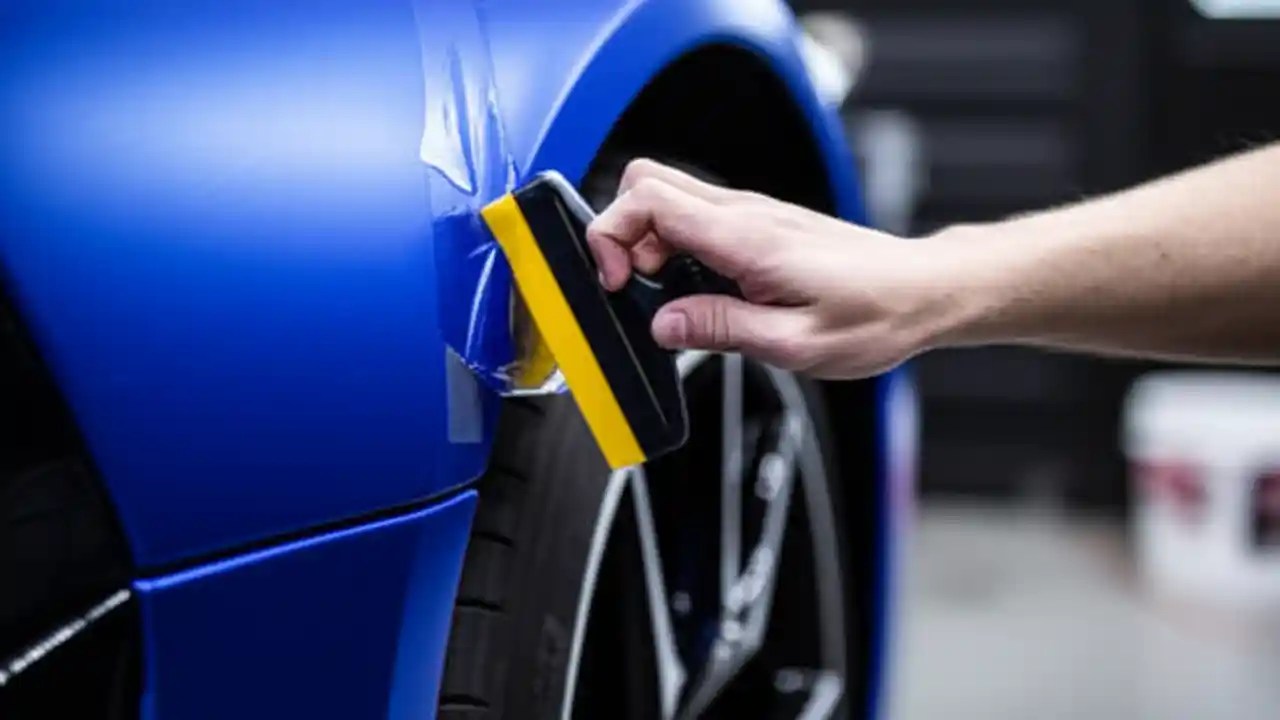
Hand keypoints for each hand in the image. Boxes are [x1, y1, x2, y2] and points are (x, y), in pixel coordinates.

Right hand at [586, 159, 963, 378]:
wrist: (921, 291)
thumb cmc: (874, 315)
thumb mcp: (793, 344)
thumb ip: (721, 331)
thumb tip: (661, 325)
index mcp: (747, 237)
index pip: (647, 199)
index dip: (612, 236)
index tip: (616, 284)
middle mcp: (745, 213)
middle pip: (646, 183)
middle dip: (621, 234)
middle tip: (636, 289)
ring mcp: (751, 213)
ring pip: (667, 197)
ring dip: (648, 244)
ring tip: (670, 298)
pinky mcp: (758, 224)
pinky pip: (695, 217)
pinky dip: (675, 247)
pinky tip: (697, 291)